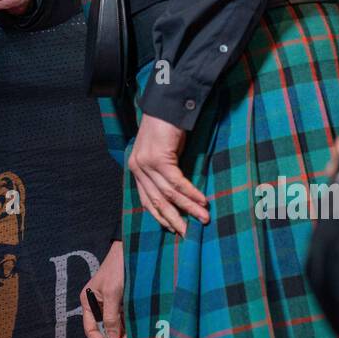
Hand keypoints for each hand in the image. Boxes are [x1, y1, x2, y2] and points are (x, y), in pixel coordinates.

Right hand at [80, 240, 127, 337]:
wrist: (131, 250)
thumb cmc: (117, 268)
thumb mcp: (113, 293)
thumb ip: (111, 317)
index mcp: (88, 301)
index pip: (91, 329)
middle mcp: (97, 303)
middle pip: (105, 328)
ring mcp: (110, 302)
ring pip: (116, 323)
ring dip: (125, 332)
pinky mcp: (121, 299)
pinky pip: (124, 316)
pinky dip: (130, 323)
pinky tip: (138, 328)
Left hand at [128, 113, 208, 235]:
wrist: (167, 104)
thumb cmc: (167, 128)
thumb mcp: (163, 153)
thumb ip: (165, 171)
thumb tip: (178, 196)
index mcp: (136, 168)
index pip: (145, 199)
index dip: (159, 215)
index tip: (172, 228)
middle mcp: (137, 167)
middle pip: (156, 200)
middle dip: (173, 218)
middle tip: (186, 233)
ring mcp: (146, 163)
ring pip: (168, 193)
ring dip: (188, 207)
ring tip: (203, 218)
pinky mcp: (158, 158)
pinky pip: (176, 182)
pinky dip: (190, 193)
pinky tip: (202, 200)